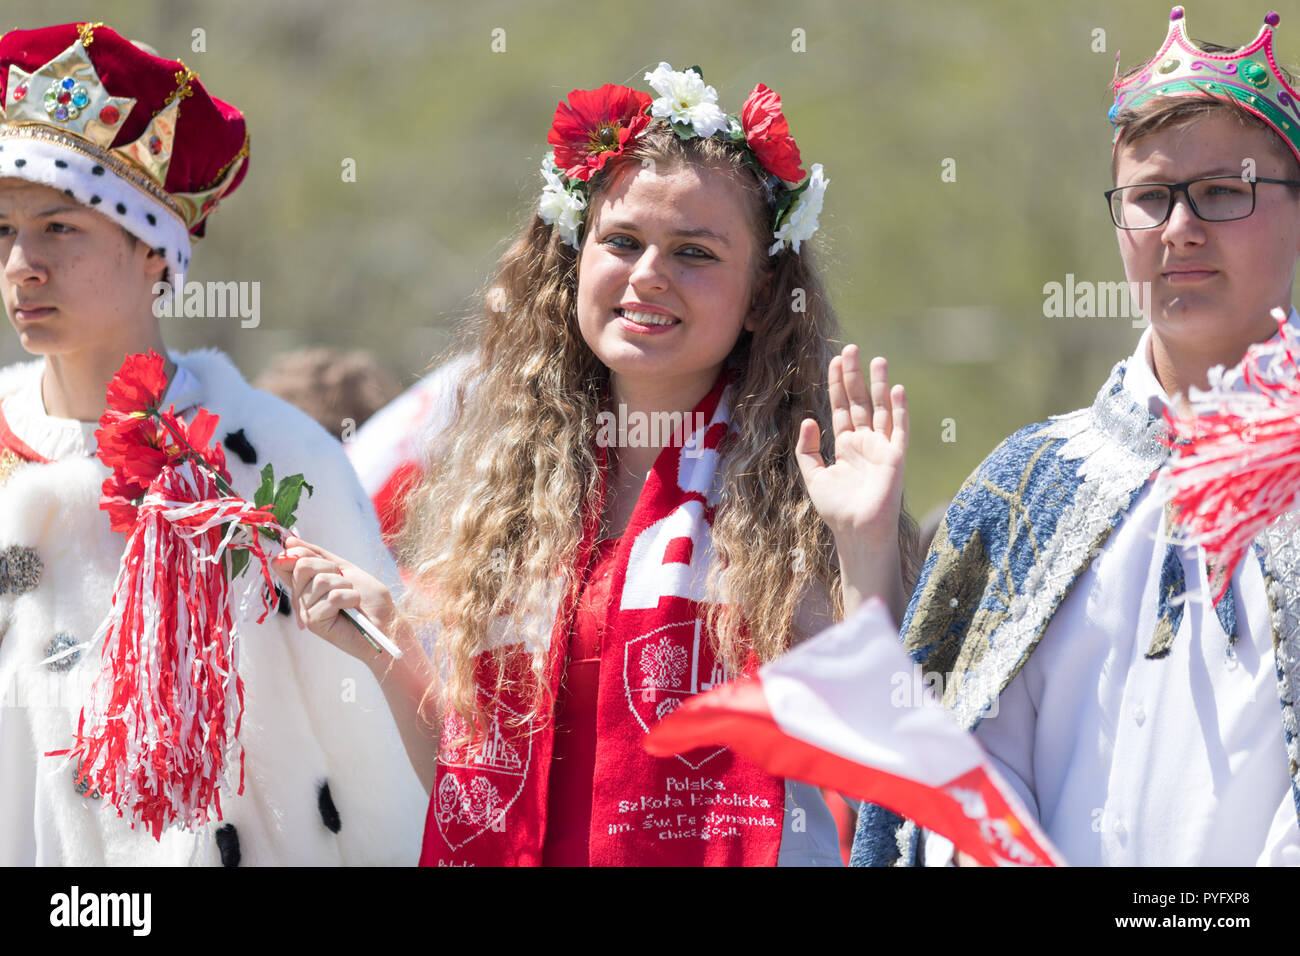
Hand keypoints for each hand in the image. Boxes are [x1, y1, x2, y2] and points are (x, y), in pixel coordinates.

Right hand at [271, 535, 399, 665]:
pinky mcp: (314, 623)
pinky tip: (352, 609)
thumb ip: (318, 555)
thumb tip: (289, 540)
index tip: (323, 561)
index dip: (299, 553)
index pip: (283, 561)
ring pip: (320, 581)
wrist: (386, 623)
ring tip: (351, 599)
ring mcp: (305, 610)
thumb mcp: (344, 568)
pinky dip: (350, 598)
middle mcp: (300, 597)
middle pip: (302, 565)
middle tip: (344, 583)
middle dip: (331, 569)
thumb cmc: (368, 599)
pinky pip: (332, 597)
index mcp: (305, 583)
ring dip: (345, 586)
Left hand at [796, 346, 907, 544]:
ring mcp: (881, 448)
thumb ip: (807, 449)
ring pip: (880, 409)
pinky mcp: (895, 457)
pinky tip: (896, 389)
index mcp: (845, 446)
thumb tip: (808, 420)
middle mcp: (864, 443)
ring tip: (877, 360)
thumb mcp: (813, 475)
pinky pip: (898, 428)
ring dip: (878, 385)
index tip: (835, 360)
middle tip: (850, 349)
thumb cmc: (836, 509)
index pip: (842, 408)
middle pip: (859, 402)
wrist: (856, 532)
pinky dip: (898, 409)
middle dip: (854, 376)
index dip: (838, 385)